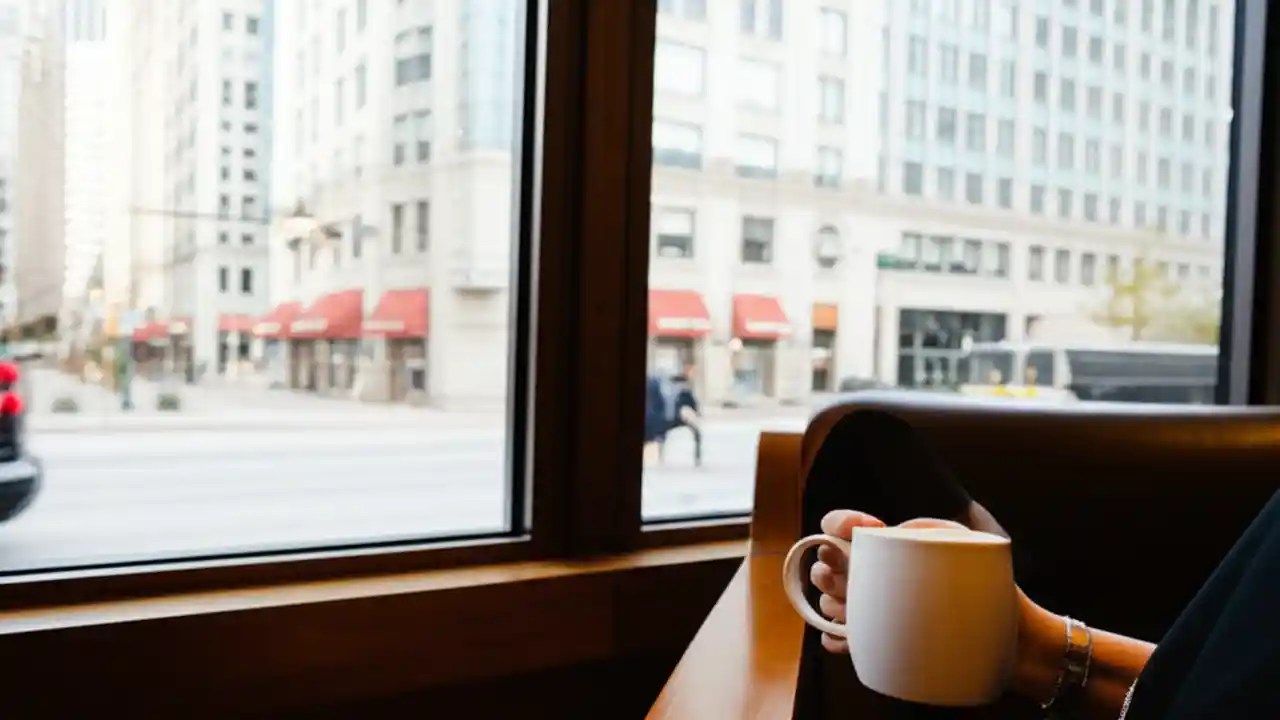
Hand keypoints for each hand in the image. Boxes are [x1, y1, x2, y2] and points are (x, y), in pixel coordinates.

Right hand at [811, 509, 1068, 703]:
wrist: (1017, 640)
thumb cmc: (995, 589)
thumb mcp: (972, 545)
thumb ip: (937, 528)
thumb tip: (899, 529)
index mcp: (891, 550)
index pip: (842, 526)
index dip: (839, 523)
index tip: (862, 528)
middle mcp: (877, 579)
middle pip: (828, 567)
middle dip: (829, 569)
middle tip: (846, 575)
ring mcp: (878, 611)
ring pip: (830, 604)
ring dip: (832, 606)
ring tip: (851, 611)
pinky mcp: (884, 644)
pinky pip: (844, 641)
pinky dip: (836, 641)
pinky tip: (843, 640)